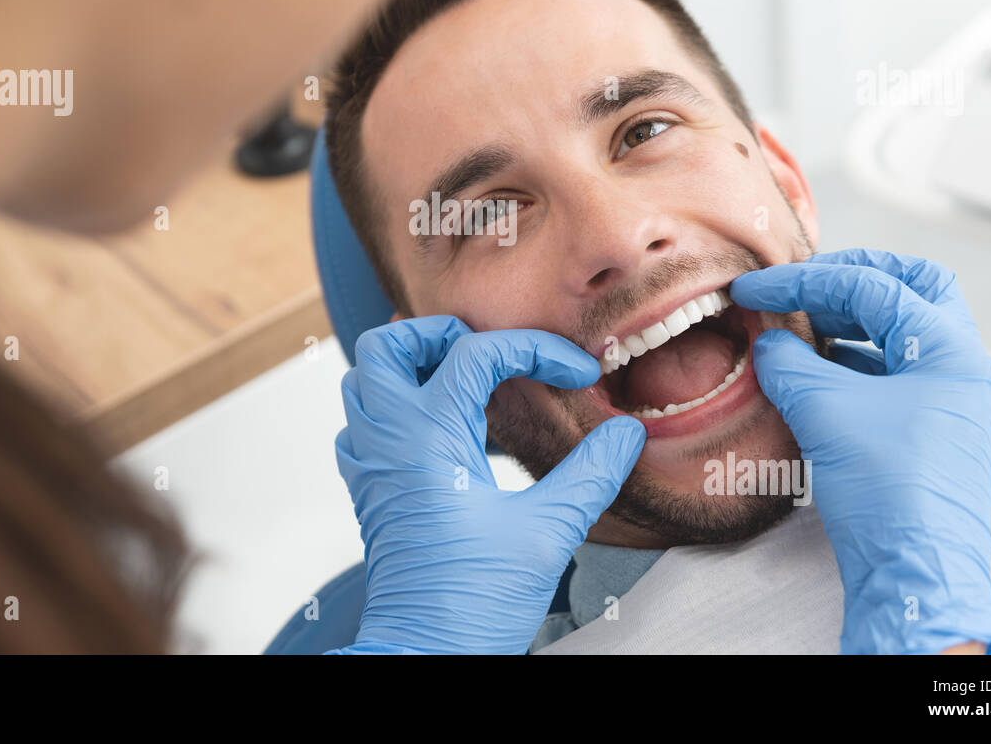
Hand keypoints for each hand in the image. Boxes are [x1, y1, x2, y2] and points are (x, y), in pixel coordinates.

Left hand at [329, 315, 644, 653]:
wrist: (424, 657)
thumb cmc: (473, 601)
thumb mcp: (547, 533)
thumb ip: (589, 475)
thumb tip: (624, 435)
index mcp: (428, 437)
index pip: (474, 352)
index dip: (534, 351)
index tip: (574, 374)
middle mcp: (389, 441)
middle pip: (388, 344)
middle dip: (441, 333)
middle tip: (493, 352)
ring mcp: (372, 464)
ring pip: (366, 379)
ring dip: (413, 366)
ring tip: (468, 379)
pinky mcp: (371, 490)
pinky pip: (365, 423)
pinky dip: (397, 406)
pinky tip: (442, 428)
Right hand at [730, 249, 990, 654]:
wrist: (912, 574)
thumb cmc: (889, 493)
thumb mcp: (826, 411)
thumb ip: (790, 363)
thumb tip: (769, 342)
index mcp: (950, 352)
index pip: (874, 287)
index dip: (807, 281)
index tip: (758, 288)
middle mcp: (958, 370)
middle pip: (909, 293)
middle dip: (850, 282)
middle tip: (800, 286)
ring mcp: (946, 403)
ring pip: (898, 336)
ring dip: (845, 325)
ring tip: (794, 330)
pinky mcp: (926, 433)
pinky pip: (888, 377)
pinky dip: (848, 364)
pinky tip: (808, 373)